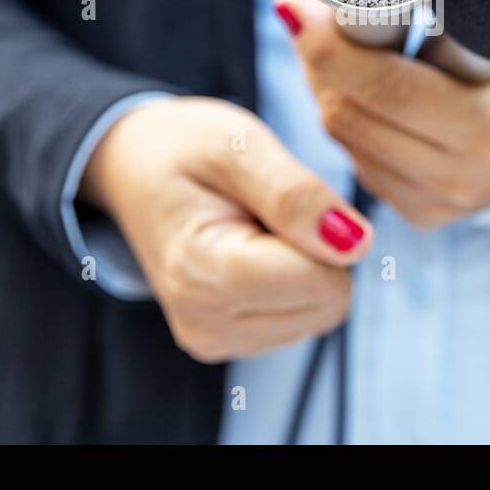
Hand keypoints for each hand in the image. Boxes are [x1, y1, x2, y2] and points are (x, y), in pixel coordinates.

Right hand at [79, 96, 372, 362]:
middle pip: (328, 302)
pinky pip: (302, 319)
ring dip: (303, 262)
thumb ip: (297, 195)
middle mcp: (204, 322)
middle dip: (314, 248)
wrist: (132, 167)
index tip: (276, 197)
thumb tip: (358, 245)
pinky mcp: (225, 342)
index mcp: (203, 272)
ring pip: (321, 313)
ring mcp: (212, 339)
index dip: (321, 228)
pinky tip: (249, 248)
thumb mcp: (240, 147)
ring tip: (251, 226)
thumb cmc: (184, 148)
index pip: (322, 280)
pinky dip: (290, 279)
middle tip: (263, 211)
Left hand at [275, 0, 489, 229]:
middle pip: (348, 111)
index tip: (298, 2)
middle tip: (303, 4)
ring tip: (336, 36)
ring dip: (327, 81)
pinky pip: (356, 156)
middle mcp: (463, 176)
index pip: (384, 85)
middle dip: (320, 54)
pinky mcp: (422, 214)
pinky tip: (359, 82)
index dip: (331, 42)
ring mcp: (440, 203)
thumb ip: (436, 7)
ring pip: (342, 133)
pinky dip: (346, 112)